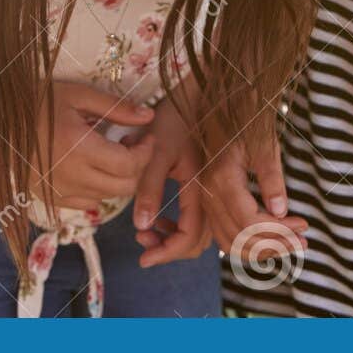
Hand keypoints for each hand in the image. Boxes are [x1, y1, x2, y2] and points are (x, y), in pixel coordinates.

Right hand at [37, 82, 154, 209]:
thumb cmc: (37, 101)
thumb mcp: (77, 95)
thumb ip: (115, 108)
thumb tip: (148, 117)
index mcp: (79, 147)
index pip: (129, 165)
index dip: (145, 153)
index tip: (145, 137)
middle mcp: (70, 176)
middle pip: (123, 187)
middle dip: (136, 167)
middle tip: (129, 145)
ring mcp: (59, 192)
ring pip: (107, 198)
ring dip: (118, 179)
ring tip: (110, 155)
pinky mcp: (49, 199)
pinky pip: (86, 204)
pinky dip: (97, 191)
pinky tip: (91, 169)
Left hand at [130, 97, 211, 266]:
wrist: (194, 94)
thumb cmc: (174, 118)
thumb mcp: (156, 152)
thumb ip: (149, 188)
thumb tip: (142, 225)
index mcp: (201, 187)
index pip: (189, 236)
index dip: (167, 252)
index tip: (144, 259)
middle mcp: (211, 193)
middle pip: (197, 241)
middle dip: (169, 249)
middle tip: (142, 245)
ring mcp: (210, 190)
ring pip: (198, 232)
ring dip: (173, 240)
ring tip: (146, 233)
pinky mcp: (206, 185)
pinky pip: (198, 218)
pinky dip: (179, 227)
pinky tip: (159, 220)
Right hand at [201, 133, 307, 261]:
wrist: (222, 111)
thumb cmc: (246, 124)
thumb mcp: (264, 146)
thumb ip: (272, 179)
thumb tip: (281, 212)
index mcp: (222, 179)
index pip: (250, 221)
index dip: (279, 230)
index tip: (303, 225)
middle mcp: (209, 194)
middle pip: (241, 236)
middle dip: (275, 244)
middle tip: (302, 240)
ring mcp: (206, 201)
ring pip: (230, 243)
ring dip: (261, 249)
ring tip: (289, 244)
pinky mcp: (209, 204)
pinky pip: (224, 236)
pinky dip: (246, 244)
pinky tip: (268, 240)